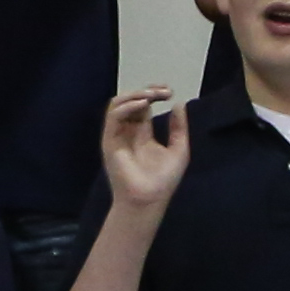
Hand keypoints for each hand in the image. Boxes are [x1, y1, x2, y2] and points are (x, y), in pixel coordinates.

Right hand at [98, 86, 190, 212]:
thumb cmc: (164, 180)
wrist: (150, 199)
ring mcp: (117, 135)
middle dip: (147, 91)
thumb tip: (179, 104)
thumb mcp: (179, 149)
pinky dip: (127, 106)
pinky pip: (113, 117)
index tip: (169, 91)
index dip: (154, 94)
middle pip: (131, 101)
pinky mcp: (110, 141)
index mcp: (142, 133)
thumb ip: (178, 127)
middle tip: (164, 91)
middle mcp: (128, 131)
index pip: (143, 105)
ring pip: (118, 104)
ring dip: (135, 95)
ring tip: (152, 94)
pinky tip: (142, 104)